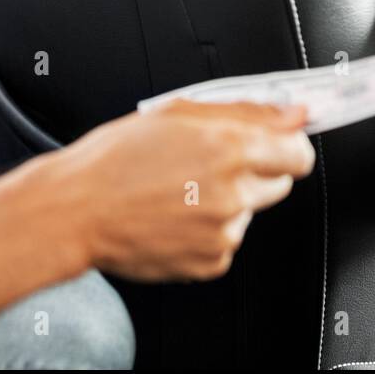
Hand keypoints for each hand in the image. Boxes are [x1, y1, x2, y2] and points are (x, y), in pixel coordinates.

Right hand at [53, 100, 313, 281]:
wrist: (75, 211)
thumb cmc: (115, 158)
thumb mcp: (178, 113)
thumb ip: (247, 111)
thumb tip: (294, 112)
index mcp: (229, 149)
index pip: (299, 153)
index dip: (286, 147)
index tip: (274, 146)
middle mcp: (233, 193)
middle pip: (280, 183)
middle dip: (255, 172)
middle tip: (209, 165)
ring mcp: (223, 232)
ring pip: (248, 212)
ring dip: (227, 202)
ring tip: (178, 191)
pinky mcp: (210, 263)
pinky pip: (227, 241)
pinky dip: (207, 231)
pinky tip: (173, 216)